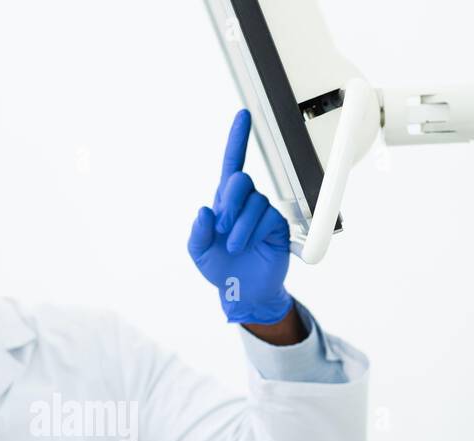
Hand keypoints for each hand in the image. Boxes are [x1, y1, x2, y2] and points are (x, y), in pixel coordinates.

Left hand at [188, 109, 293, 325]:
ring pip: (254, 202)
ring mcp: (262, 212)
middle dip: (229, 202)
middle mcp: (244, 203)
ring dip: (239, 226)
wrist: (242, 291)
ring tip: (233, 245)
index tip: (243, 116)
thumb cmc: (220, 267)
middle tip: (222, 227)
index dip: (237, 139)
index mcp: (224, 202)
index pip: (231, 164)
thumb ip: (197, 232)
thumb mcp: (198, 252)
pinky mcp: (277, 226)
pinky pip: (267, 217)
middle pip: (240, 180)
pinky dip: (253, 231)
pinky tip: (250, 244)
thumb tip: (204, 211)